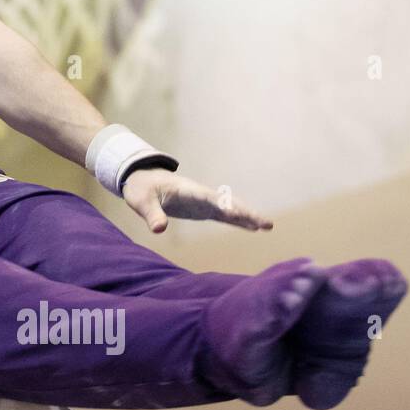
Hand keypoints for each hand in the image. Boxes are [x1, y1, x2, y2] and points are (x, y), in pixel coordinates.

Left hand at [121, 168, 273, 233]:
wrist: (142, 179)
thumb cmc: (141, 189)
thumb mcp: (141, 201)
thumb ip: (151, 214)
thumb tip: (159, 230)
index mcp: (187, 190)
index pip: (207, 198)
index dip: (221, 205)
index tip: (235, 213)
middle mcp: (200, 195)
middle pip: (227, 202)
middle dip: (246, 212)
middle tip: (266, 223)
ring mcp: (203, 202)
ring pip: (230, 208)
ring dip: (247, 216)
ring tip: (268, 226)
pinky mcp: (202, 209)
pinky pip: (224, 216)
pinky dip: (238, 221)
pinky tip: (253, 228)